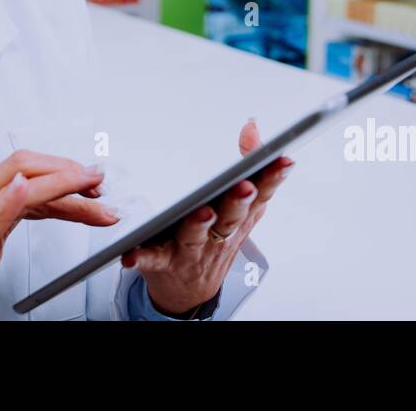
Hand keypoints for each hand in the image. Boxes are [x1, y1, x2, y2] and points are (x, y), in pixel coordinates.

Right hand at [0, 150, 117, 319]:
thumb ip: (15, 216)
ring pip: (15, 184)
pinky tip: (24, 189)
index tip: (91, 181)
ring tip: (89, 185)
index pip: (25, 171)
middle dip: (67, 171)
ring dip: (59, 182)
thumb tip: (49, 203)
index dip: (61, 170)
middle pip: (24, 167)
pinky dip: (9, 199)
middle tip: (100, 184)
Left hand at [122, 119, 292, 316]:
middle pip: (231, 217)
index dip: (273, 178)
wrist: (192, 288)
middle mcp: (219, 235)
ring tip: (202, 213)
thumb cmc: (219, 238)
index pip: (260, 195)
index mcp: (238, 218)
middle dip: (239, 201)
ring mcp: (192, 249)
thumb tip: (251, 126)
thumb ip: (247, 163)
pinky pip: (152, 259)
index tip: (283, 161)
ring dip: (199, 225)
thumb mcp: (240, 205)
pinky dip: (142, 257)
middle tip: (244, 187)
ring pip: (196, 236)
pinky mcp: (164, 261)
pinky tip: (131, 253)